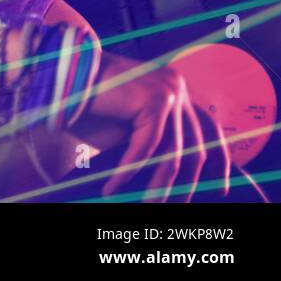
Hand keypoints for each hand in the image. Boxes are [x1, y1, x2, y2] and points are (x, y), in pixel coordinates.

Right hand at [84, 51, 231, 201]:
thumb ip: (152, 143)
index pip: (209, 130)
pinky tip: (114, 186)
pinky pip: (147, 146)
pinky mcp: (153, 98)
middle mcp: (177, 87)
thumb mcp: (128, 126)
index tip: (217, 190)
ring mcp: (169, 91)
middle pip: (197, 147)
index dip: (218, 162)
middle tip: (175, 207)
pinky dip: (129, 170)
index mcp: (175, 89)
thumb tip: (167, 181)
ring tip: (146, 204)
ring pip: (173, 153)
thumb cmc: (89, 102)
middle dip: (187, 184)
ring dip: (158, 185)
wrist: (62, 74)